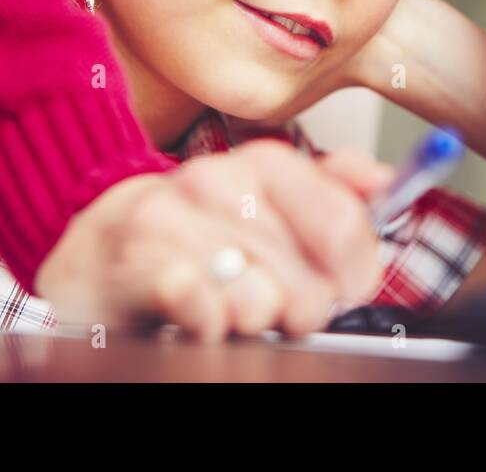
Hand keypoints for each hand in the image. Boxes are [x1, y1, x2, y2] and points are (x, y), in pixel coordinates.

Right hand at [34, 139, 394, 341]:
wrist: (97, 243)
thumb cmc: (196, 232)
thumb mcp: (268, 199)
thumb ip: (331, 190)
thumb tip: (388, 182)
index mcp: (261, 164)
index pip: (341, 219)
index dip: (354, 269)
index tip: (345, 289)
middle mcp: (216, 181)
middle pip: (304, 277)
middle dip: (301, 308)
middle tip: (278, 309)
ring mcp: (172, 219)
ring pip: (259, 298)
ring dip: (252, 318)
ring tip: (230, 307)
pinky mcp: (135, 263)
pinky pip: (201, 305)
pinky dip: (209, 322)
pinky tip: (200, 317)